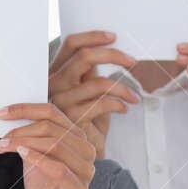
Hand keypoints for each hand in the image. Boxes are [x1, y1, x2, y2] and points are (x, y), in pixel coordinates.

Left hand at [0, 103, 94, 188]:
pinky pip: (59, 168)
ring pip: (55, 144)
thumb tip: (8, 119)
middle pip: (52, 127)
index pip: (52, 113)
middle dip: (20, 129)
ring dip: (23, 143)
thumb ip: (29, 139)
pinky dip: (37, 158)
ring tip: (1, 146)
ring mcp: (86, 170)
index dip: (24, 109)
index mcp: (77, 139)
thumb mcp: (33, 158)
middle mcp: (86, 151)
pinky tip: (20, 154)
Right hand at [47, 30, 137, 157]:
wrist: (75, 152)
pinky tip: (125, 108)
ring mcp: (60, 102)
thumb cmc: (84, 118)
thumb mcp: (86, 90)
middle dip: (114, 56)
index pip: (70, 44)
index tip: (114, 37)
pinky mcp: (71, 119)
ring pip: (100, 82)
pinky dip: (120, 104)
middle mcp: (53, 84)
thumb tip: (108, 48)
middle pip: (85, 57)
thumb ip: (89, 71)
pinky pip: (103, 104)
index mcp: (55, 72)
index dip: (93, 37)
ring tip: (135, 98)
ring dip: (124, 89)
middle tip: (133, 62)